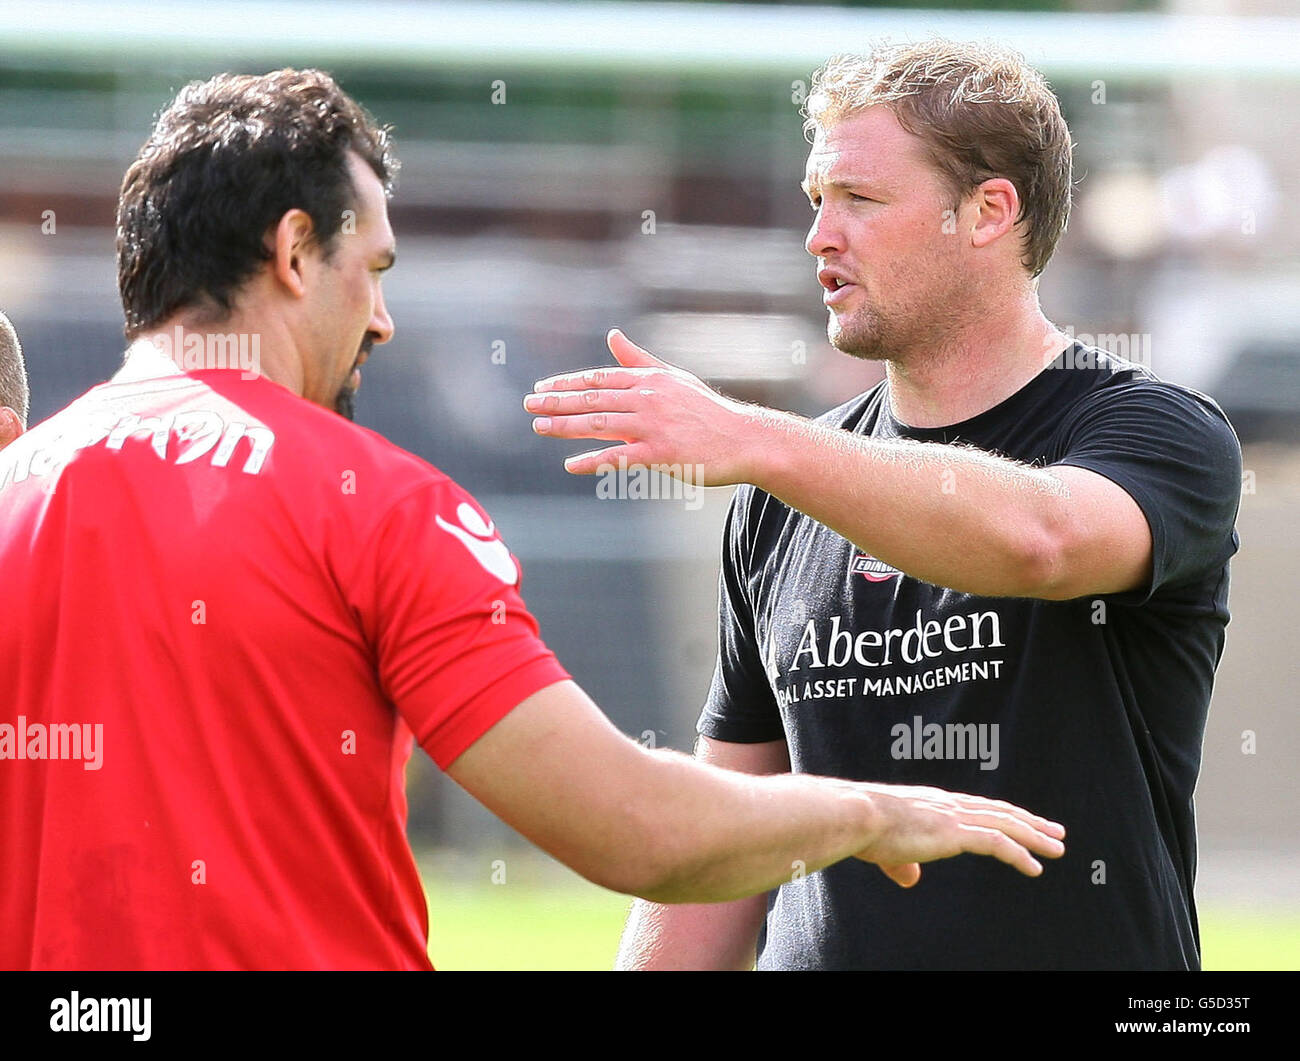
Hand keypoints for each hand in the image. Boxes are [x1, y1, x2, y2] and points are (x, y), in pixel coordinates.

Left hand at [525, 329, 764, 485]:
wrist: (744, 440)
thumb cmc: (707, 412)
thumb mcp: (674, 378)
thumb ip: (639, 360)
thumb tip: (612, 335)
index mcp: (649, 380)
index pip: (599, 378)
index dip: (567, 383)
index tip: (541, 389)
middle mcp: (648, 398)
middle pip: (594, 397)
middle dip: (557, 402)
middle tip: (528, 405)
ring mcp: (654, 426)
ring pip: (600, 423)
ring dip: (566, 425)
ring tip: (539, 428)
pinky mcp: (661, 454)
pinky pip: (619, 457)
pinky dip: (593, 460)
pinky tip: (570, 465)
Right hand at [851, 782, 1065, 886]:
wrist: (853, 814)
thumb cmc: (861, 828)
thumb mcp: (885, 847)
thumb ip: (902, 862)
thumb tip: (911, 880)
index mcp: (934, 803)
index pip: (978, 807)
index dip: (1004, 815)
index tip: (1025, 822)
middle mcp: (949, 804)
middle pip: (1000, 811)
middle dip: (1031, 822)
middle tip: (1056, 832)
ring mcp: (953, 817)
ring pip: (1005, 824)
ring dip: (1035, 837)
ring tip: (1057, 848)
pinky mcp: (953, 833)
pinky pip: (996, 843)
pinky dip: (1019, 855)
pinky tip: (1035, 868)